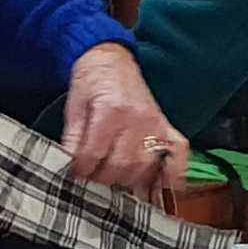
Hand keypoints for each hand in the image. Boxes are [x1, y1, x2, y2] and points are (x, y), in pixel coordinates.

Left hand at [61, 45, 185, 195]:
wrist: (112, 59)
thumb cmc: (91, 82)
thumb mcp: (74, 106)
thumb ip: (72, 137)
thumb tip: (69, 166)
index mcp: (110, 111)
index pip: (93, 155)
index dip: (80, 170)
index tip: (74, 175)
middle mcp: (137, 119)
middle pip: (120, 166)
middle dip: (101, 178)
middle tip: (91, 179)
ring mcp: (155, 124)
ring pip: (143, 168)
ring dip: (126, 180)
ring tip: (113, 180)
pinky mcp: (167, 127)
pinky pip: (178, 156)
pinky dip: (172, 175)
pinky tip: (162, 189)